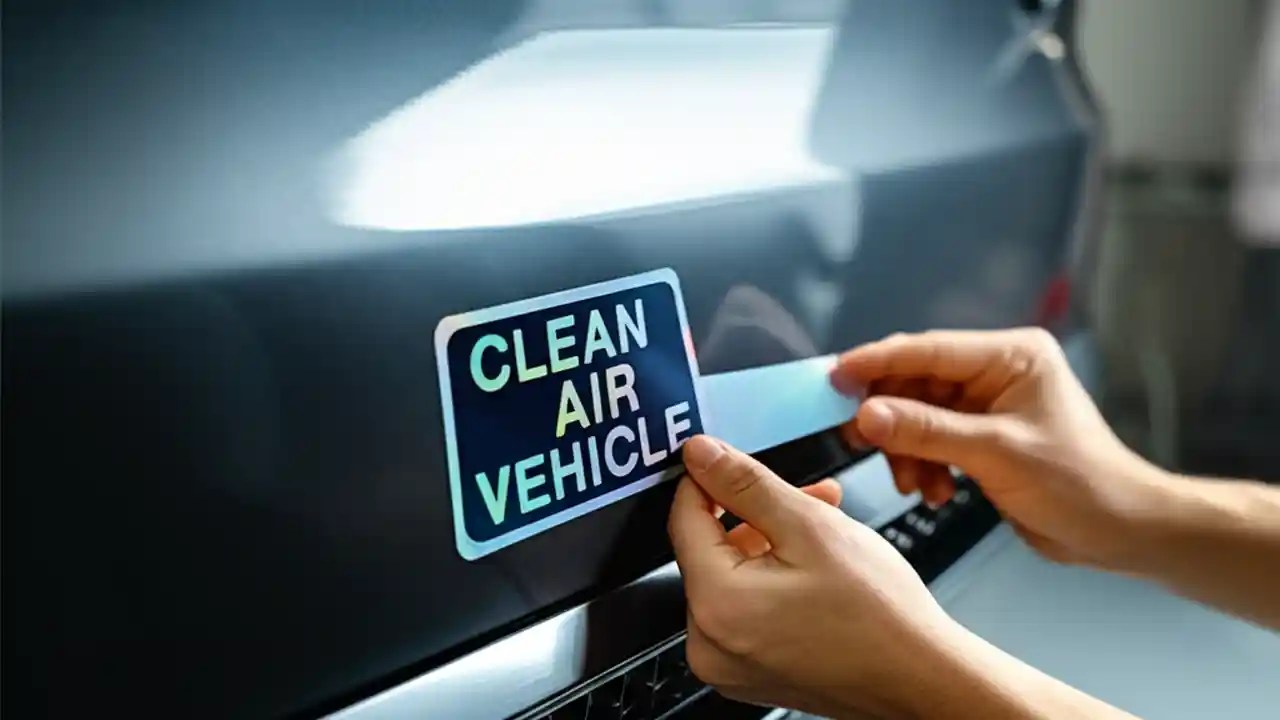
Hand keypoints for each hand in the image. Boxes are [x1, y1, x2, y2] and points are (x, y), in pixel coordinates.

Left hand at [668, 435, 966, 717]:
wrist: (923, 680)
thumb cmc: (881, 616)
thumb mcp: (810, 526)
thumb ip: (746, 484)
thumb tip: (701, 454)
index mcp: (716, 606)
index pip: (683, 519)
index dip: (707, 480)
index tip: (728, 458)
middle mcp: (709, 645)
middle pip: (711, 549)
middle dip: (757, 513)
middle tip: (808, 496)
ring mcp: (729, 664)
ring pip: (732, 575)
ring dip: (771, 541)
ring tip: (824, 525)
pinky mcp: (749, 672)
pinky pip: (746, 608)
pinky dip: (773, 578)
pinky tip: (815, 564)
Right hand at [831, 328, 1160, 568]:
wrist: (1121, 531)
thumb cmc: (1078, 483)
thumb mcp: (996, 454)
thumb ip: (926, 431)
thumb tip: (865, 414)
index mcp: (1010, 356)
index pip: (929, 350)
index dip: (878, 362)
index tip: (834, 377)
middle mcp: (996, 372)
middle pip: (917, 382)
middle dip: (890, 418)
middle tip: (858, 441)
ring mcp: (988, 406)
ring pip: (918, 416)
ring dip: (907, 451)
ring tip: (914, 484)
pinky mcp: (983, 438)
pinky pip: (932, 440)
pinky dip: (925, 465)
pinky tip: (935, 492)